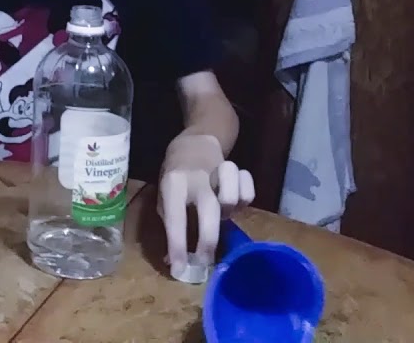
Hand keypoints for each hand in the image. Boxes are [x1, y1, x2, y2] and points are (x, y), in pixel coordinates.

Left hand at [158, 133, 254, 282]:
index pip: (175, 219)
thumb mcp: (164, 196)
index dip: (177, 247)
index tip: (179, 269)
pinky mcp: (238, 172)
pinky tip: (236, 201)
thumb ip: (170, 224)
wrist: (194, 143)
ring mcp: (219, 174)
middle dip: (208, 241)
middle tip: (204, 261)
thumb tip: (174, 262)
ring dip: (227, 212)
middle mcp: (197, 179)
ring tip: (222, 216)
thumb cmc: (176, 175)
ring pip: (231, 195)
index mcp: (173, 184)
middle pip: (208, 211)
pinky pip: (248, 189)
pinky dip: (244, 198)